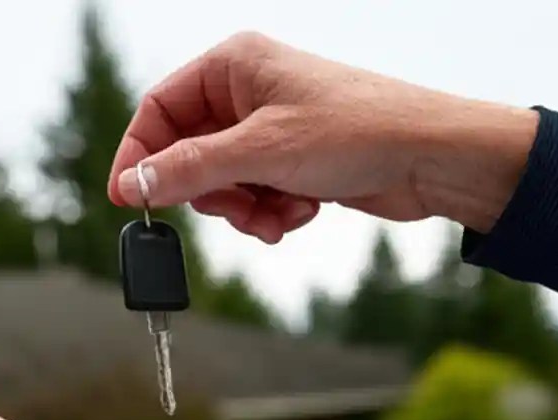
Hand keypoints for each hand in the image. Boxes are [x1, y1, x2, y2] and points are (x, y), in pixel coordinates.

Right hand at [108, 32, 538, 241]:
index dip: (140, 156)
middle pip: (189, 152)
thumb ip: (189, 170)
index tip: (126, 199)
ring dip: (245, 209)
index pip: (159, 108)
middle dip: (211, 192)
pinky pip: (257, 194)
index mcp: (234, 65)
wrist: (431, 158)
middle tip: (234, 210)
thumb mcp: (261, 152)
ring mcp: (273, 128)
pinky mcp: (295, 161)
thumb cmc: (357, 130)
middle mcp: (249, 91)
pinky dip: (272, 212)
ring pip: (224, 182)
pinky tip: (301, 212)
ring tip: (277, 215)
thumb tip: (131, 184)